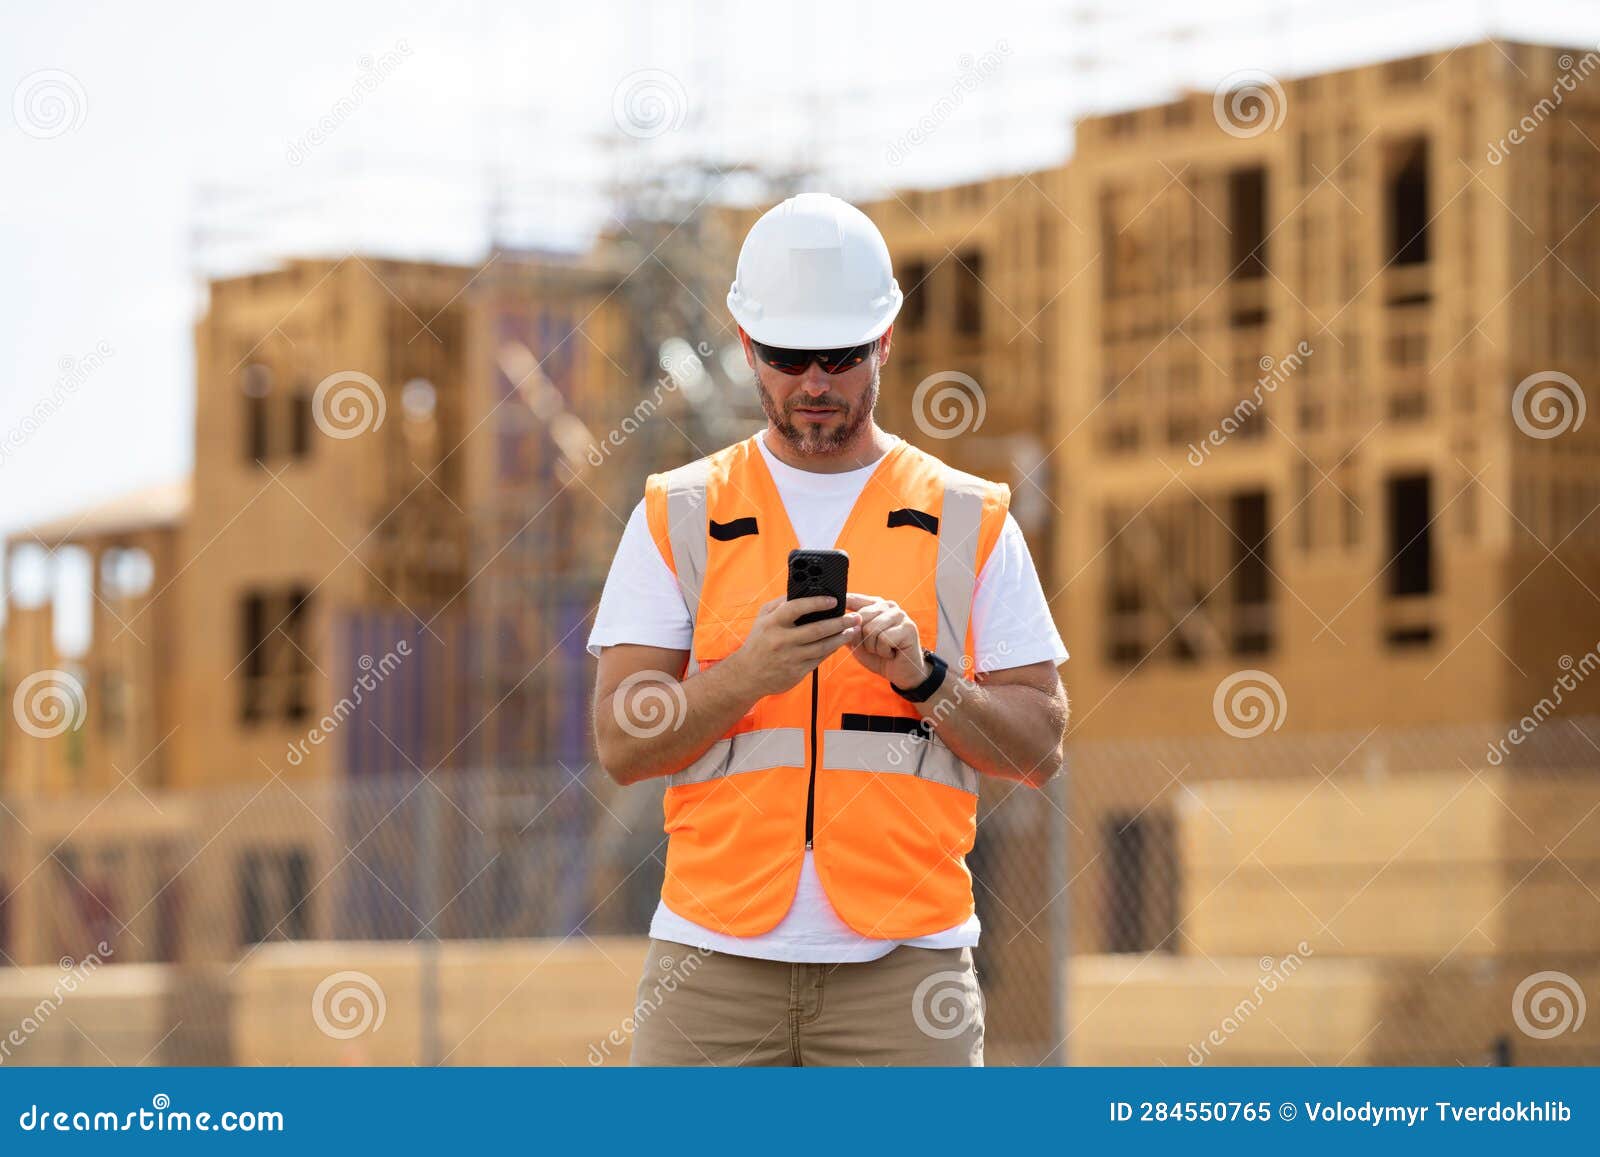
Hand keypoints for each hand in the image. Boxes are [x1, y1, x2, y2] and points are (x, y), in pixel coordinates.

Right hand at [725, 595, 860, 697]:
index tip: (834, 600)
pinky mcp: (797, 672)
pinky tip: (839, 642)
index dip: (817, 602)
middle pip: (817, 629)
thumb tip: (801, 591)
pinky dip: (832, 649)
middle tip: (854, 617)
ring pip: (822, 646)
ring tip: (853, 629)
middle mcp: (781, 640)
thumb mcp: (762, 619)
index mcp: (772, 623)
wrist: (747, 676)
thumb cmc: (758, 642)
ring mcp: (790, 657)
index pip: (796, 608)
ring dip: (841, 637)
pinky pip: (820, 658)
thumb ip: (780, 604)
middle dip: (840, 622)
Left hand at [844, 593, 928, 688]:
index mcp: (875, 606)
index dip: (844, 604)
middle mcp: (888, 606)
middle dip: (862, 639)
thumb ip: (847, 630)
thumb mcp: (857, 643)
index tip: (834, 607)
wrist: (901, 674)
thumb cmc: (879, 657)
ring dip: (873, 646)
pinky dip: (883, 651)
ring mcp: (900, 615)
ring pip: (871, 629)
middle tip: (875, 647)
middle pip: (861, 617)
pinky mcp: (908, 627)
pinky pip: (884, 638)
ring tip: (883, 650)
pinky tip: (892, 652)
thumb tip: (836, 621)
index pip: (854, 599)